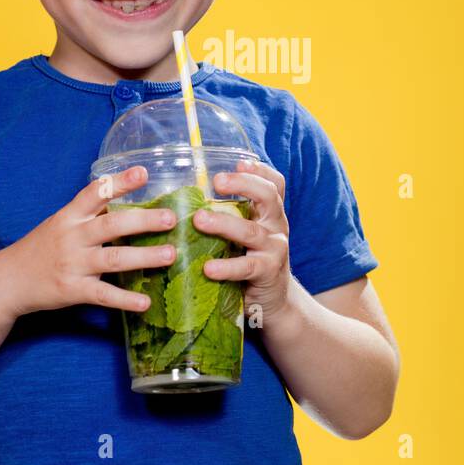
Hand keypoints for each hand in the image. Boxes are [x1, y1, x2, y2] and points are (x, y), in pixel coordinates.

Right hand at [0, 165, 178, 319]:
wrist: (9, 280)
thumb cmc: (42, 247)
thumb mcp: (61, 222)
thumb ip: (90, 212)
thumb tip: (128, 197)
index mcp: (70, 216)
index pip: (96, 193)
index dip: (119, 182)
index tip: (143, 173)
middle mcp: (72, 237)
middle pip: (111, 225)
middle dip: (143, 221)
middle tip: (170, 218)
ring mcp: (73, 264)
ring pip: (113, 259)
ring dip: (144, 256)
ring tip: (170, 254)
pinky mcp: (73, 290)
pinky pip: (103, 295)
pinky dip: (125, 299)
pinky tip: (145, 302)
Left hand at [191, 158, 292, 326]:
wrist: (273, 302)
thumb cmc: (251, 261)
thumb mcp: (246, 235)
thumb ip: (230, 216)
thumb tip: (187, 200)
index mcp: (270, 213)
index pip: (274, 184)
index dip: (260, 171)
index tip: (239, 163)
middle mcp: (276, 226)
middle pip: (268, 196)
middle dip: (243, 185)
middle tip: (216, 181)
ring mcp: (274, 249)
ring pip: (251, 231)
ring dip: (224, 224)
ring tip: (199, 220)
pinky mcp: (268, 273)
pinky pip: (247, 267)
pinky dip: (227, 267)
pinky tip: (208, 268)